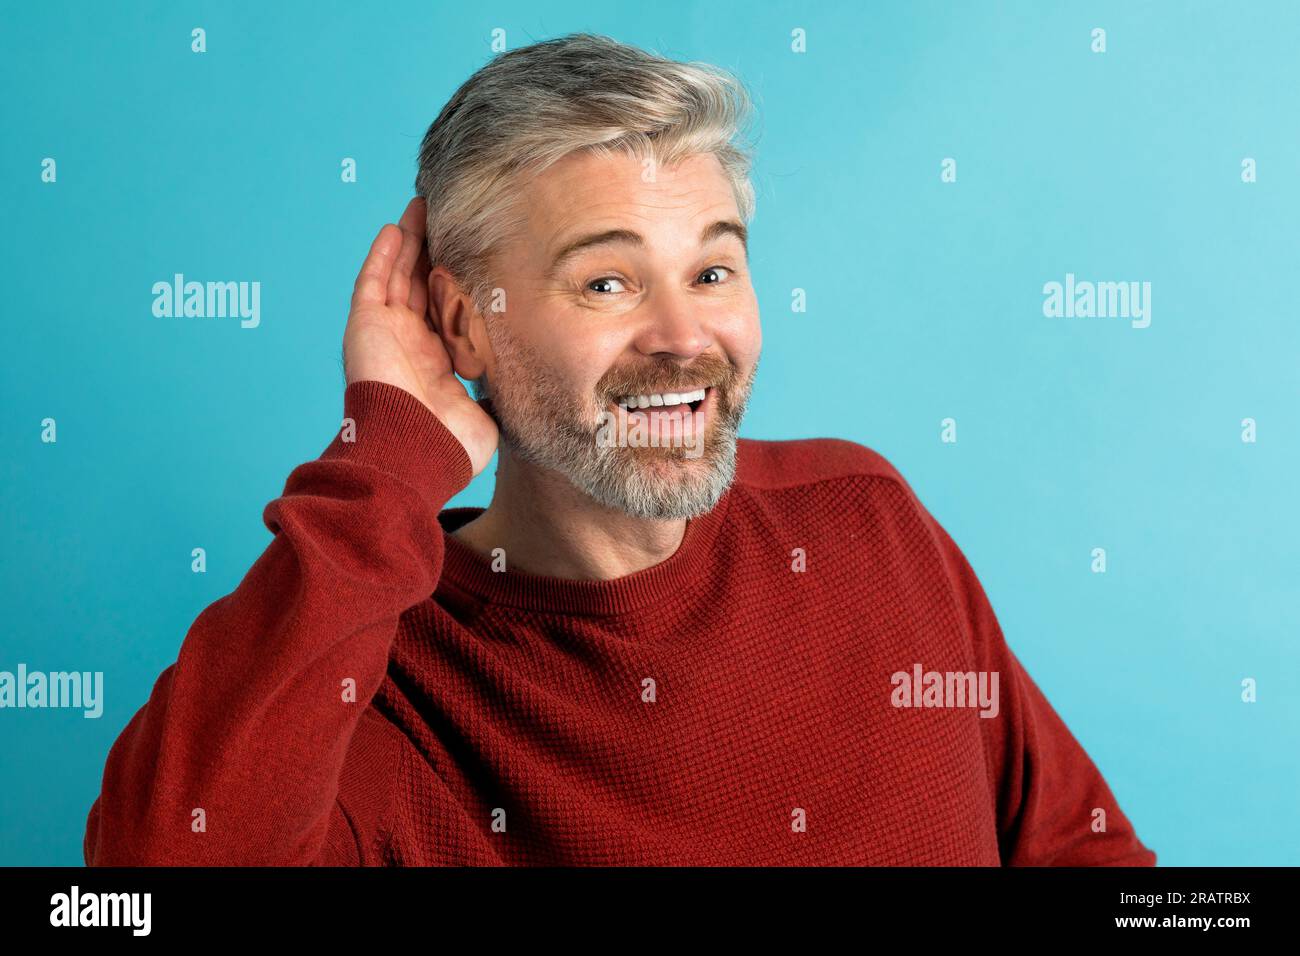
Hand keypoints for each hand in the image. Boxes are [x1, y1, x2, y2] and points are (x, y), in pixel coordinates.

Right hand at [342, 197, 497, 476]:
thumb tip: (533, 379)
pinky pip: (372, 283)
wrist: (415, 455)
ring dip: (411, 241)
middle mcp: (411, 345)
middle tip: (450, 217)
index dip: (460, 283)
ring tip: (424, 206)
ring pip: (399, 276)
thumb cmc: (452, 446)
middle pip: (422, 285)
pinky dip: (383, 256)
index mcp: (439, 365)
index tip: (479, 256)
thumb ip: (501, 389)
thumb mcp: (489, 414)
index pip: (449, 311)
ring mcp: (387, 334)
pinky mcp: (365, 327)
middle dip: (435, 251)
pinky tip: (397, 228)